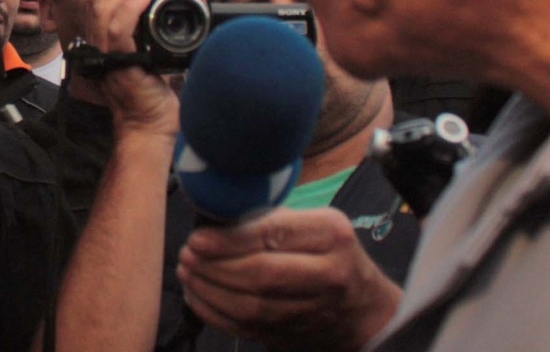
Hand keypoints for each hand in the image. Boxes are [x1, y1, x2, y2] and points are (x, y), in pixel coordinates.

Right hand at [77, 0, 178, 138]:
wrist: (151, 128)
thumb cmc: (151, 96)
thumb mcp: (146, 58)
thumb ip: (146, 36)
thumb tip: (167, 10)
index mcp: (101, 44)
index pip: (97, 3)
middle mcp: (97, 48)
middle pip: (96, 0)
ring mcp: (105, 56)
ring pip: (103, 9)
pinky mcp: (119, 65)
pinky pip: (117, 29)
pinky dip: (130, 7)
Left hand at [176, 207, 403, 351]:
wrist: (362, 308)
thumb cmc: (328, 253)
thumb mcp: (314, 223)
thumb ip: (272, 218)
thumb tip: (215, 215)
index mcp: (331, 235)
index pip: (274, 235)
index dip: (231, 240)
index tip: (198, 238)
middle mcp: (328, 274)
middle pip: (262, 275)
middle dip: (215, 266)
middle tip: (187, 255)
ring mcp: (312, 310)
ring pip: (252, 306)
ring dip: (209, 290)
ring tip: (187, 272)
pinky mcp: (294, 334)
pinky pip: (246, 328)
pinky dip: (215, 313)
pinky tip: (197, 295)